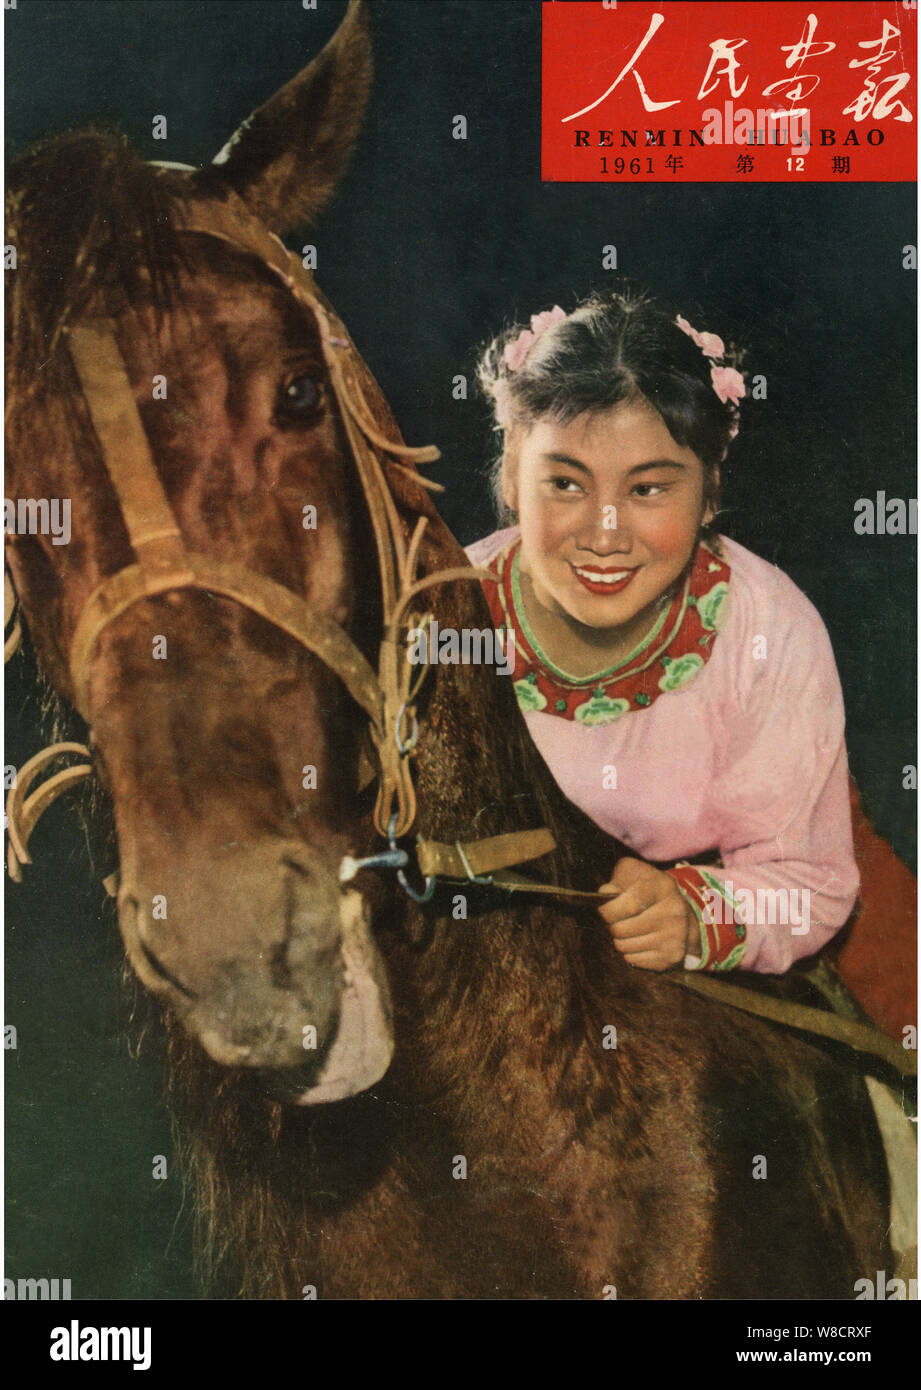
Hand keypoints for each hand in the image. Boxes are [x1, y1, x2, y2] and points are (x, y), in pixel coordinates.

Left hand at [598, 856, 699, 971]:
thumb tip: (605, 894)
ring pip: (625, 946)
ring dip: (620, 939)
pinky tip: (639, 941)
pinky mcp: (672, 956)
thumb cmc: (647, 889)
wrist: (678, 911)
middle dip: (612, 925)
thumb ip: (616, 881)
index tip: (604, 910)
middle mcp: (674, 911)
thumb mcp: (633, 875)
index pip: (628, 905)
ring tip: (628, 930)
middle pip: (622, 928)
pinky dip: (630, 952)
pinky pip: (633, 960)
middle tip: (618, 920)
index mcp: (663, 887)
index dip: (608, 910)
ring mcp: (675, 936)